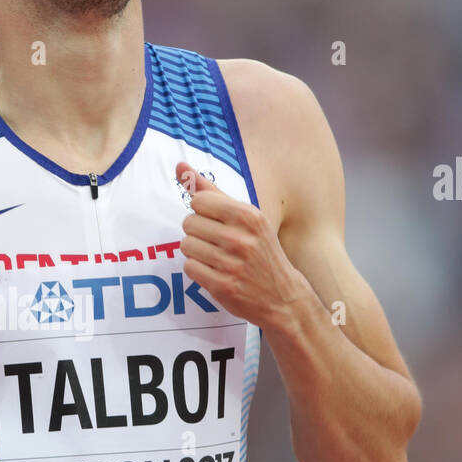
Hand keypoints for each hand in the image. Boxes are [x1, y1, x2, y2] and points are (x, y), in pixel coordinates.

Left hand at [175, 161, 307, 328]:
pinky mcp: (222, 286)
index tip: (217, 222)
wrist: (282, 295)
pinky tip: (215, 272)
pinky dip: (198, 270)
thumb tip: (179, 166)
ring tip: (216, 257)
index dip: (203, 211)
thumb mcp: (245, 217)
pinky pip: (189, 267)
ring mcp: (231, 264)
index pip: (199, 200)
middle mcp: (240, 238)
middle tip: (217, 243)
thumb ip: (211, 191)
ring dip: (196, 251)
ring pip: (186, 245)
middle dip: (197, 232)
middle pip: (189, 223)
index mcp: (248, 216)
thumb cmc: (260, 250)